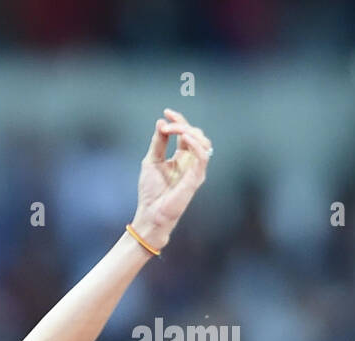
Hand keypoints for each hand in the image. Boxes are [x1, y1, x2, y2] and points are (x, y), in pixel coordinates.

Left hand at [131, 107, 211, 250]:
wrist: (150, 214)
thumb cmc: (151, 192)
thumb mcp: (151, 161)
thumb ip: (158, 143)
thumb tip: (161, 122)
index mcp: (181, 157)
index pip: (186, 133)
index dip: (178, 121)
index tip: (166, 112)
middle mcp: (191, 161)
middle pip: (196, 134)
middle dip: (182, 125)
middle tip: (166, 126)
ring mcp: (195, 169)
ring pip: (203, 142)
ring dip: (189, 132)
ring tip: (174, 130)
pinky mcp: (197, 178)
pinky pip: (203, 156)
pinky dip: (196, 144)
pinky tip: (185, 138)